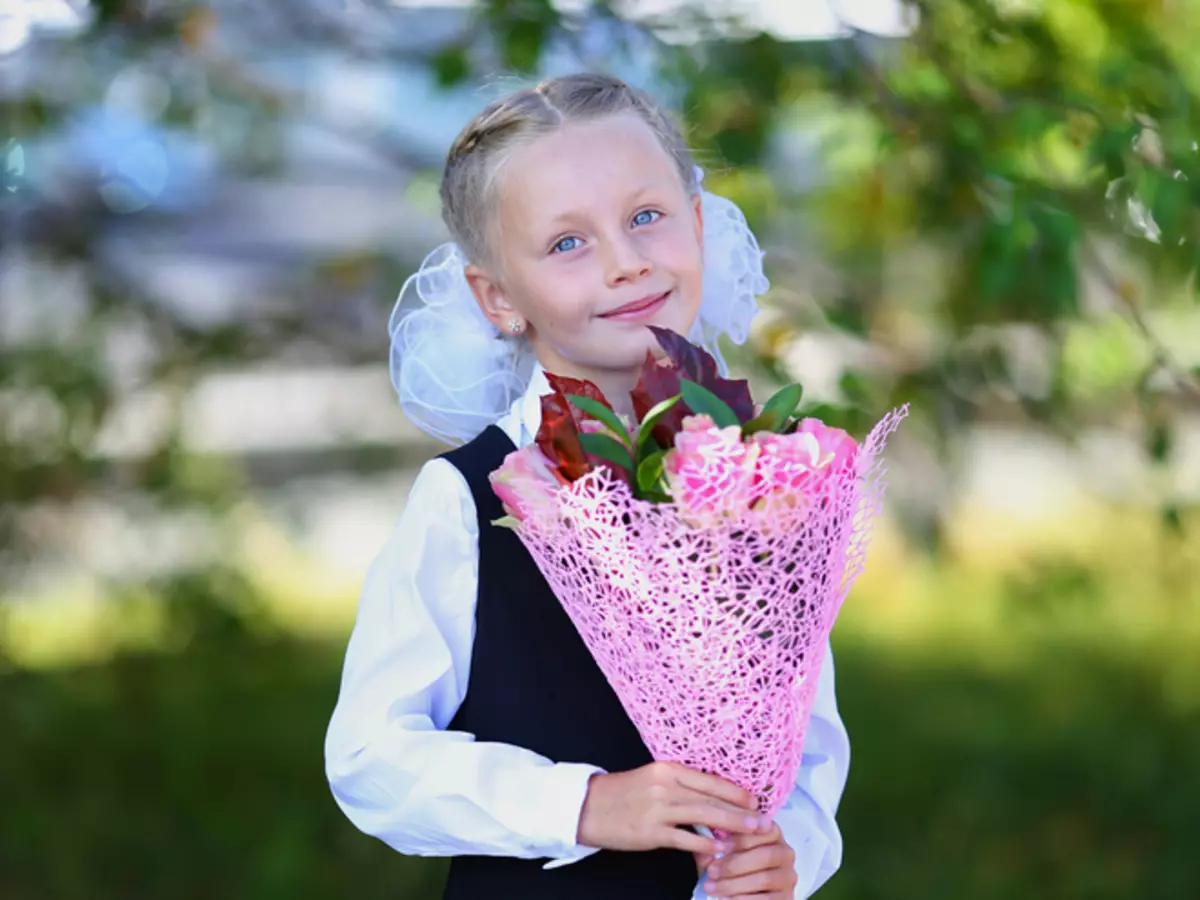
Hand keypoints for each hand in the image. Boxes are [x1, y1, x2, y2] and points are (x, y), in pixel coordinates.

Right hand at [576, 762, 771, 855]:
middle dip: (741, 811)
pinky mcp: (650, 831)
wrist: (588, 807)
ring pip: (703, 817)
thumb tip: (713, 798)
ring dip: (731, 826)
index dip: (735, 791)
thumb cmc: (623, 793)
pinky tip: (720, 851)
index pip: (710, 779)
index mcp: (667, 768)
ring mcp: (657, 809)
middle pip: (712, 798)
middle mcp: (665, 785)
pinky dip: (704, 845)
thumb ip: (681, 786)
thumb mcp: (653, 779)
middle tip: (764, 820)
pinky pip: (684, 838)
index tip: (755, 800)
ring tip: (751, 834)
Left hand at [697, 822, 797, 897]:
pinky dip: (744, 899)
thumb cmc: (733, 865)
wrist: (744, 890)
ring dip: (735, 884)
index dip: (740, 839)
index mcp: (772, 833)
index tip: (719, 845)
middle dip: (734, 865)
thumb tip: (705, 851)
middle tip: (711, 872)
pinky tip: (726, 899)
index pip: (761, 830)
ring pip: (764, 879)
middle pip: (764, 856)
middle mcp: (786, 852)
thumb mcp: (724, 850)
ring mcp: (788, 876)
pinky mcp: (787, 898)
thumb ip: (716, 845)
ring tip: (712, 887)